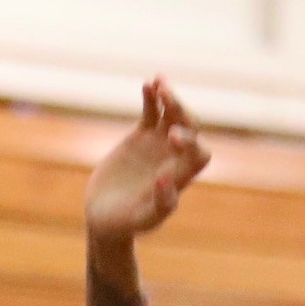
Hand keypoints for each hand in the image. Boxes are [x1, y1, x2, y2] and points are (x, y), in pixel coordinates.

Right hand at [87, 79, 211, 250]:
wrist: (105, 216)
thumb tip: (166, 178)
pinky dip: (151, 98)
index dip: (190, 142)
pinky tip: (147, 84)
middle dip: (181, 112)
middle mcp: (175, 156)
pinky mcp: (143, 134)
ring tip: (159, 81)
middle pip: (191, 126)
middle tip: (167, 99)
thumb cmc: (127, 224)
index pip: (198, 153)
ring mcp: (160, 142)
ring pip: (174, 113)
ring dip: (170, 97)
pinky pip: (152, 111)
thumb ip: (161, 203)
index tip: (171, 137)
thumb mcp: (143, 220)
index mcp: (181, 176)